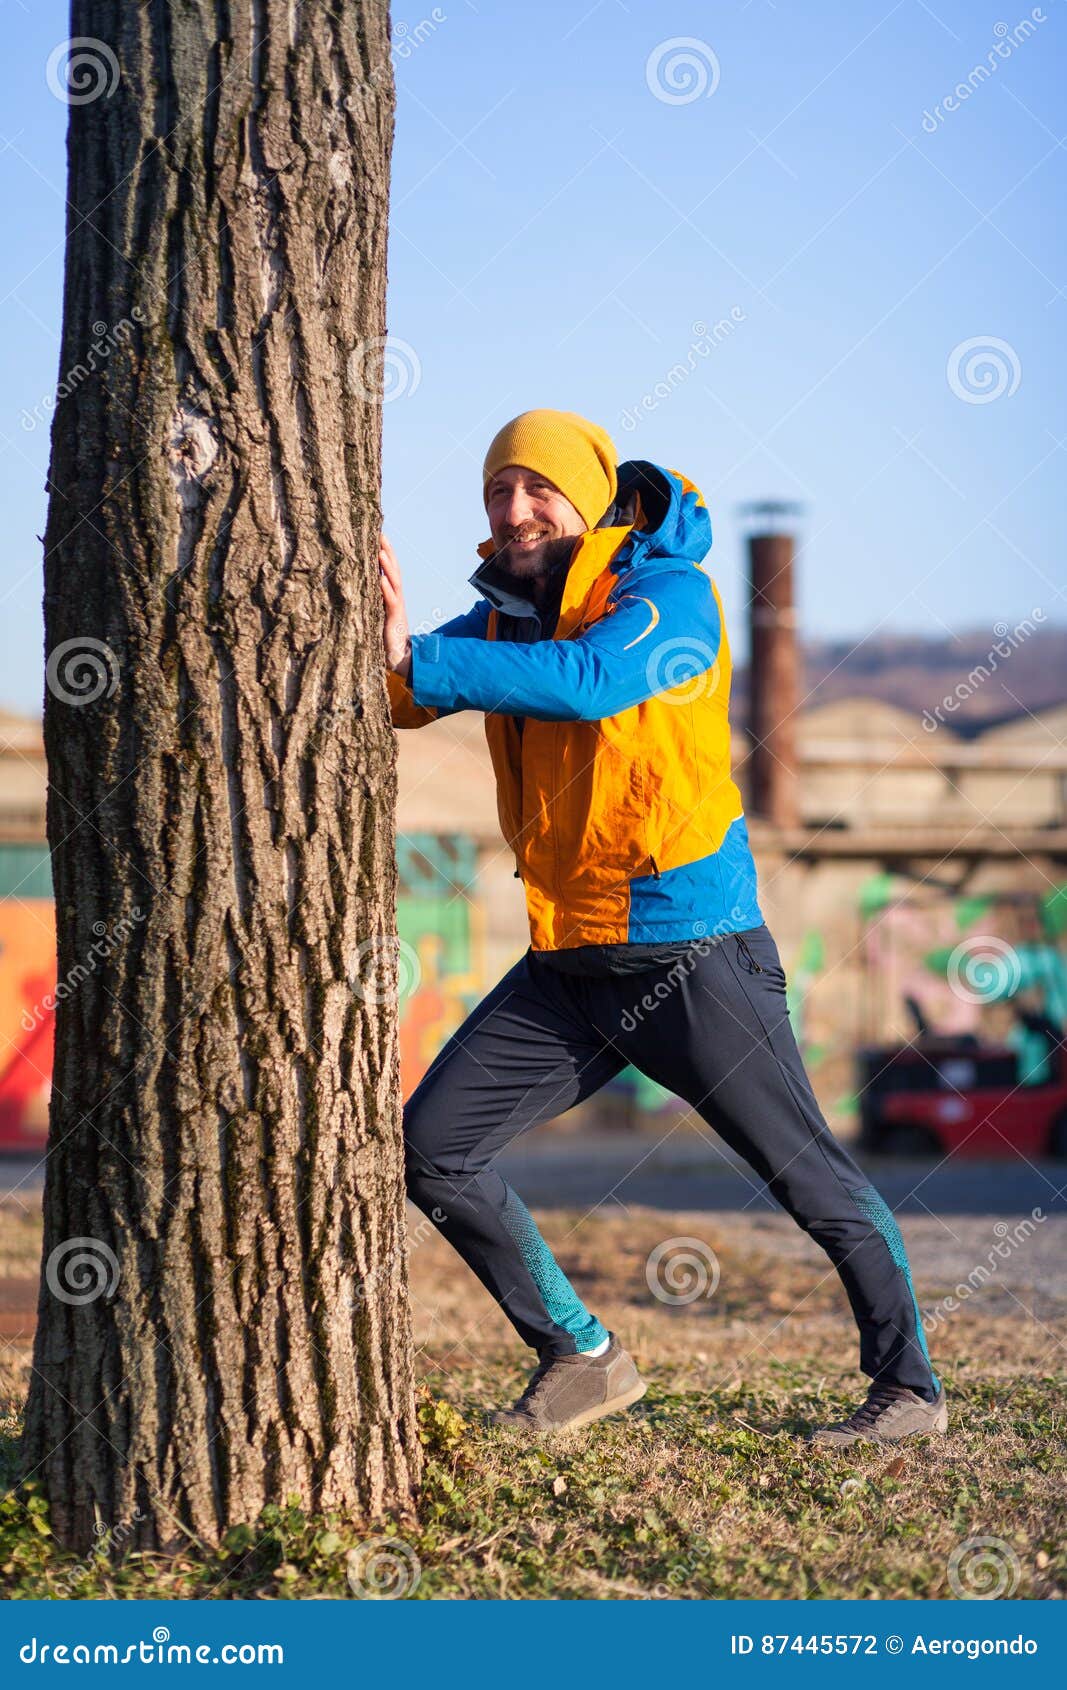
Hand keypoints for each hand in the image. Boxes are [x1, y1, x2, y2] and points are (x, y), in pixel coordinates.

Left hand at [379, 533, 411, 678]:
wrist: (398, 657)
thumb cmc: (383, 635)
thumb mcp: (375, 612)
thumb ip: (370, 598)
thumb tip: (355, 583)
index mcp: (390, 595)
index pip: (388, 569)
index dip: (384, 552)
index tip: (376, 533)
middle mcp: (395, 597)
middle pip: (393, 570)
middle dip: (387, 551)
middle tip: (380, 533)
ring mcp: (397, 607)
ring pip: (394, 582)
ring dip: (388, 566)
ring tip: (380, 550)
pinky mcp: (394, 619)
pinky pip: (391, 601)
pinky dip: (386, 589)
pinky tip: (380, 579)